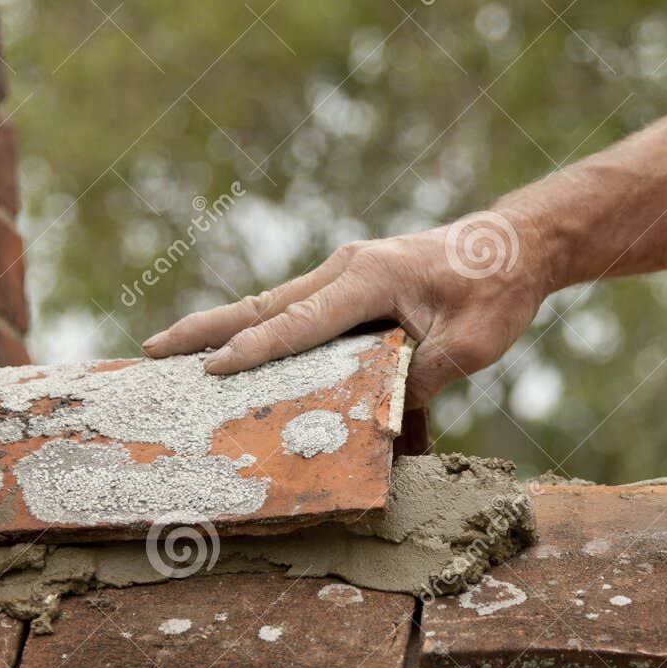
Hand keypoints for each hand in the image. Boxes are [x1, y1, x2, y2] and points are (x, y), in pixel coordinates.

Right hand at [141, 211, 551, 404]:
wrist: (514, 246)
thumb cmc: (497, 290)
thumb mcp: (472, 345)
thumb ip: (422, 379)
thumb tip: (380, 421)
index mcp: (371, 277)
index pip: (299, 322)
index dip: (254, 350)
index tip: (209, 370)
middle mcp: (348, 269)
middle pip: (262, 305)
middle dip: (205, 328)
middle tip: (151, 350)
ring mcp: (346, 273)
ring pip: (271, 304)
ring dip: (223, 326)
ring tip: (172, 348)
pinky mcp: (353, 285)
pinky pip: (297, 311)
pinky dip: (261, 328)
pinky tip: (237, 349)